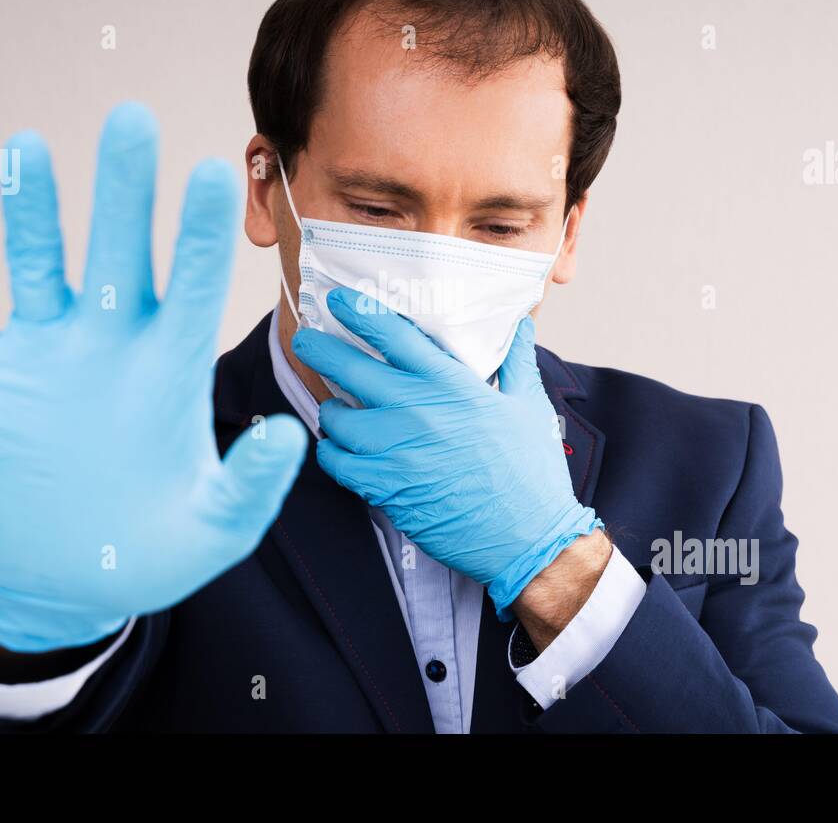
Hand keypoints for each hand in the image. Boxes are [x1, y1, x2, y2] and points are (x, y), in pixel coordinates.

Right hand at [0, 102, 307, 652]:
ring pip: (35, 267)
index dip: (200, 232)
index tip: (217, 170)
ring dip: (30, 212)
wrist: (61, 580)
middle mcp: (107, 345)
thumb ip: (250, 489)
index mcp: (167, 371)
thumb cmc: (146, 554)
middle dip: (122, 190)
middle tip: (130, 117)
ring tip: (28, 146)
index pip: (190, 285)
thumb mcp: (210, 531)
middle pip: (115, 251)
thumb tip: (291, 436)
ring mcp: (44, 358)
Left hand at [292, 287, 602, 618]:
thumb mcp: (529, 406)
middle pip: (349, 367)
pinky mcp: (383, 488)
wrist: (528, 537)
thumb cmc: (531, 472)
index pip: (392, 334)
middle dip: (319, 347)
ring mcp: (395, 450)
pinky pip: (335, 461)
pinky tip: (339, 449)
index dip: (358, 311)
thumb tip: (518, 325)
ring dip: (331, 410)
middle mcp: (416, 410)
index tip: (339, 300)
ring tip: (335, 407)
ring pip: (335, 417)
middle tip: (306, 339)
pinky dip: (331, 452)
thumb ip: (516, 361)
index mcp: (451, 384)